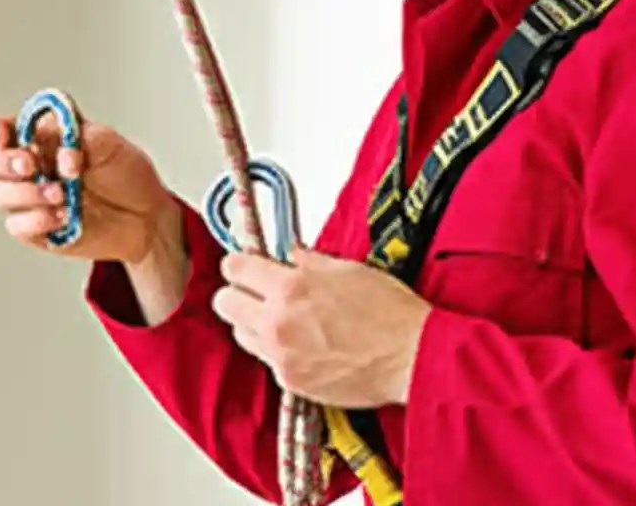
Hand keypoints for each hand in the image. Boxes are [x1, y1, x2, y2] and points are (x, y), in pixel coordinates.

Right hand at [0, 111, 180, 264]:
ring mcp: (29, 199)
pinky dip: (36, 219)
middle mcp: (28, 167)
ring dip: (25, 192)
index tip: (4, 134)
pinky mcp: (37, 229)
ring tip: (61, 194)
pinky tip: (62, 216)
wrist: (146, 215)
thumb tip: (64, 153)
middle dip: (2, 162)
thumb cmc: (125, 173)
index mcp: (40, 138)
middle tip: (30, 164)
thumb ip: (85, 138)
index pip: (2, 130)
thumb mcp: (111, 145)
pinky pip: (18, 226)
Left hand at [211, 246, 432, 407]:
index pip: (235, 268)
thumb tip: (291, 254)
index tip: (245, 265)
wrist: (411, 357)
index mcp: (291, 287)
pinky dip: (276, 350)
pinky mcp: (290, 381)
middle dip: (238, 292)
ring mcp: (281, 356)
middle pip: (225, 302)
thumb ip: (309, 261)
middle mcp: (278, 322)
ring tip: (279, 319)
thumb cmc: (389, 313)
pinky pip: (266, 359)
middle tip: (256, 291)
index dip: (240, 264)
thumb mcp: (348, 270)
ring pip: (239, 333)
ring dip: (253, 323)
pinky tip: (300, 343)